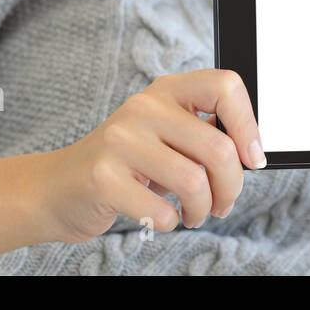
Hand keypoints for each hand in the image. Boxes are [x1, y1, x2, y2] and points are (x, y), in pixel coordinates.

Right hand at [37, 68, 265, 243]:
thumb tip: (252, 155)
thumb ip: (201, 135)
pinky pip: (163, 211)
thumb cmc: (125, 165)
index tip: (252, 159)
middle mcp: (144, 107)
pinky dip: (170, 223)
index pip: (225, 86)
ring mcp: (121, 139)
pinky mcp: (103, 176)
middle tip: (222, 203)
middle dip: (231, 187)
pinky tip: (159, 217)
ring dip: (202, 210)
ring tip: (192, 214)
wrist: (57, 188)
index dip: (248, 126)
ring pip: (194, 182)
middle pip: (218, 147)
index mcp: (166, 90)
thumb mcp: (164, 136)